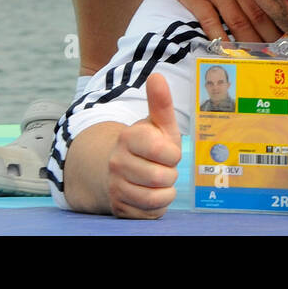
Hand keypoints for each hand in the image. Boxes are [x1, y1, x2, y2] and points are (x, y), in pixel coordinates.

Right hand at [106, 73, 181, 218]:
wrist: (117, 169)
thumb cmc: (148, 145)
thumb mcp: (158, 124)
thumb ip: (161, 102)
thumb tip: (157, 75)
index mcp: (129, 138)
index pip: (163, 151)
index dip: (172, 154)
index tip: (168, 151)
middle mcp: (117, 162)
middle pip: (161, 177)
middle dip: (170, 174)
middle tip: (163, 167)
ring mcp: (115, 186)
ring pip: (155, 197)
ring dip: (165, 191)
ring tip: (159, 181)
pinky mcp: (118, 208)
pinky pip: (149, 213)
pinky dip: (158, 206)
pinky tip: (152, 194)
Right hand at [160, 0, 281, 42]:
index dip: (278, 15)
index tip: (287, 28)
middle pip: (256, 13)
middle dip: (268, 35)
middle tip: (277, 48)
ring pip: (236, 22)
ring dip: (249, 41)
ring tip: (258, 53)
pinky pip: (210, 23)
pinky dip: (220, 39)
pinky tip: (230, 50)